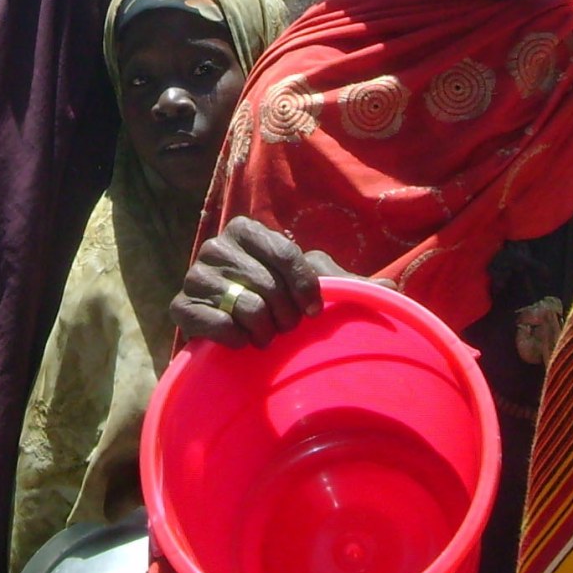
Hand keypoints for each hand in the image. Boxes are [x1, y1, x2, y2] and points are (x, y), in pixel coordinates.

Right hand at [170, 217, 362, 347]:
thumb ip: (349, 285)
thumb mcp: (313, 290)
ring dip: (264, 330)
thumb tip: (392, 289)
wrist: (233, 337)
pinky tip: (241, 342)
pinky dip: (236, 339)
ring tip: (265, 336)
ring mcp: (194, 276)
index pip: (286, 254)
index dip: (306, 287)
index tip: (313, 312)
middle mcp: (215, 246)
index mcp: (246, 230)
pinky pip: (215, 323)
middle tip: (285, 328)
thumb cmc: (279, 306)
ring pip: (247, 306)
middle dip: (286, 315)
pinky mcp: (180, 307)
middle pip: (268, 282)